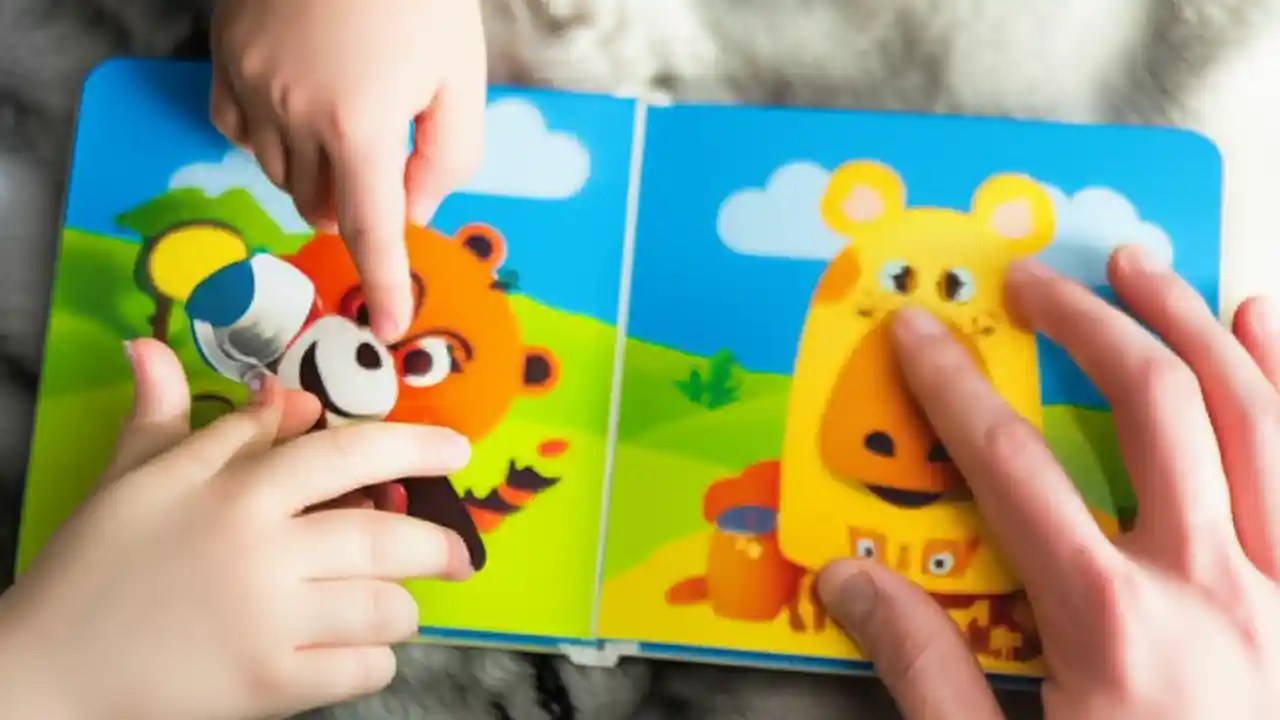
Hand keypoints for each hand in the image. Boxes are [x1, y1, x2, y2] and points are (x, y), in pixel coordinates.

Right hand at [0, 340, 472, 718]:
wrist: (47, 673)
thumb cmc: (95, 568)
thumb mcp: (133, 481)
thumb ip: (175, 418)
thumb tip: (160, 346)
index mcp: (237, 494)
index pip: (347, 454)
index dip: (413, 447)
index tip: (459, 451)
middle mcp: (264, 554)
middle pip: (385, 537)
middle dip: (437, 546)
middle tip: (458, 554)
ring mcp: (271, 625)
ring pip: (385, 608)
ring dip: (401, 607)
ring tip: (393, 605)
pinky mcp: (270, 687)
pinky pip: (362, 670)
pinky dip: (374, 661)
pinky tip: (358, 652)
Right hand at [210, 0, 486, 340]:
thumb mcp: (459, 75)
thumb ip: (448, 154)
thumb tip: (417, 213)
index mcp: (360, 124)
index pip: (372, 230)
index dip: (383, 284)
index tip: (388, 329)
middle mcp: (295, 116)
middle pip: (324, 207)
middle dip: (357, 205)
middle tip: (381, 165)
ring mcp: (249, 88)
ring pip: (283, 176)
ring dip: (318, 173)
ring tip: (347, 118)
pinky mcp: (223, 62)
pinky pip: (241, 134)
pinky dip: (273, 140)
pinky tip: (300, 106)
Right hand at [817, 246, 1279, 718]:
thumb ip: (923, 673)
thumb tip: (854, 586)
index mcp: (1114, 627)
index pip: (1012, 467)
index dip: (953, 389)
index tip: (920, 340)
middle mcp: (1214, 588)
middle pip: (1153, 406)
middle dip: (1087, 324)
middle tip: (1036, 284)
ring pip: (1256, 414)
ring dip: (1195, 327)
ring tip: (1147, 270)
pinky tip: (1266, 326)